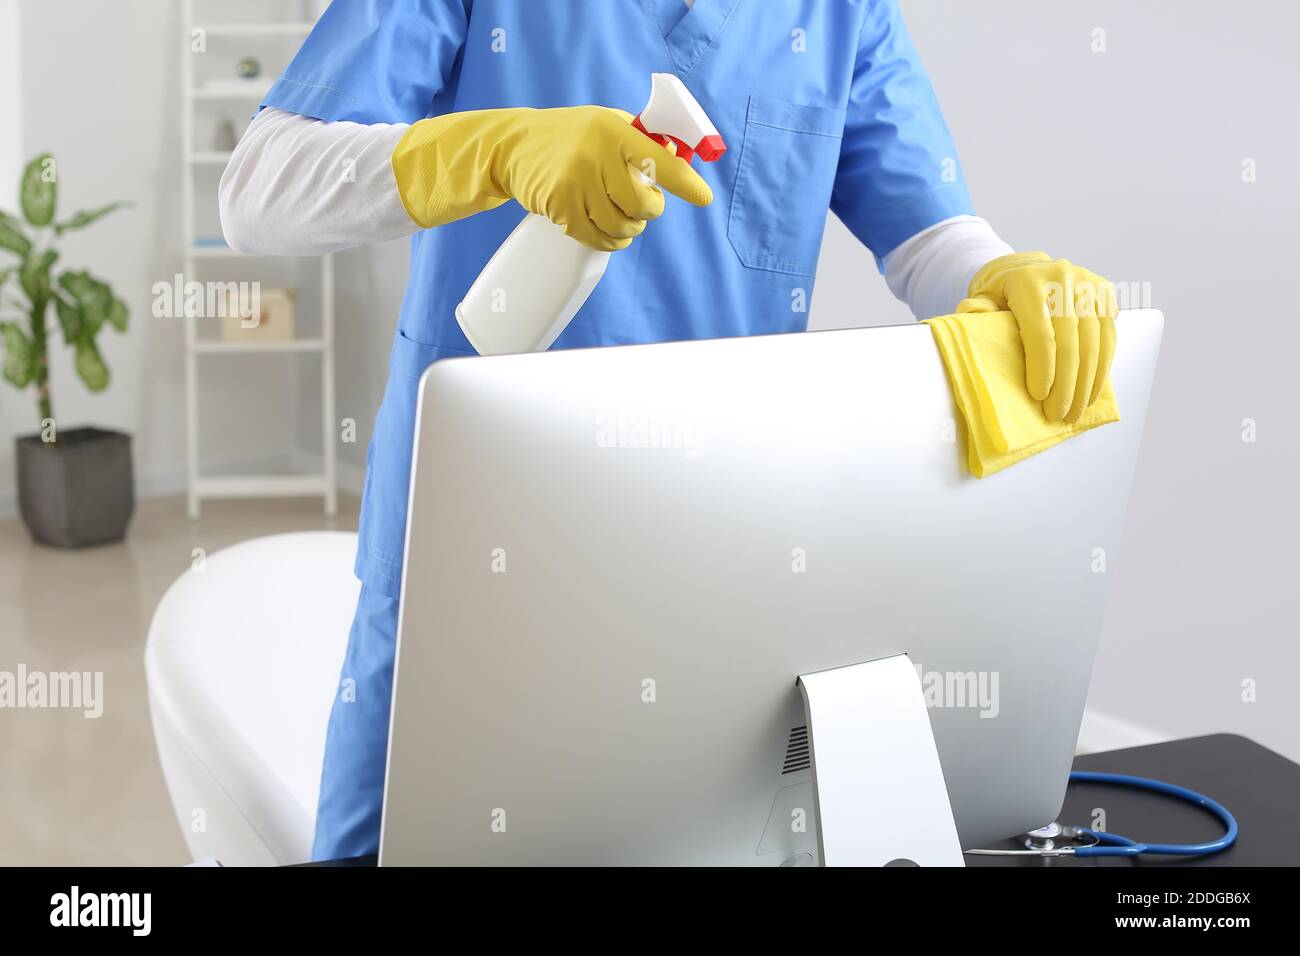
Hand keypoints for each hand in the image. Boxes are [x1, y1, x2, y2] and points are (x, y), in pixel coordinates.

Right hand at [392, 106, 712, 251]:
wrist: (514, 146)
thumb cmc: (570, 135)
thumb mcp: (605, 123)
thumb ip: (640, 141)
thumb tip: (682, 164)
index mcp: (613, 132)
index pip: (660, 161)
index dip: (685, 183)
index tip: (703, 197)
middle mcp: (595, 156)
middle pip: (642, 204)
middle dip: (648, 211)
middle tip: (643, 206)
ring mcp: (576, 184)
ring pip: (622, 226)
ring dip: (629, 230)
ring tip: (625, 220)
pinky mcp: (560, 208)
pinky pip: (597, 238)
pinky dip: (609, 241)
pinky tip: (609, 233)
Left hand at [958, 252, 1117, 422]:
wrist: (1030, 267)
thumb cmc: (1001, 294)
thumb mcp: (982, 299)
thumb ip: (975, 310)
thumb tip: (969, 313)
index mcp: (1028, 281)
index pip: (1040, 332)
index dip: (1042, 367)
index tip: (1039, 397)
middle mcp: (1063, 277)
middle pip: (1070, 341)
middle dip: (1066, 384)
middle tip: (1057, 415)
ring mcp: (1088, 284)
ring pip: (1094, 342)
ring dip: (1087, 383)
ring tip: (1074, 412)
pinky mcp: (1105, 293)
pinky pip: (1109, 336)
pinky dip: (1102, 368)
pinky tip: (1090, 392)